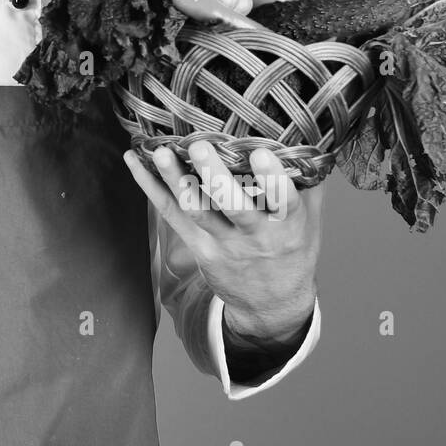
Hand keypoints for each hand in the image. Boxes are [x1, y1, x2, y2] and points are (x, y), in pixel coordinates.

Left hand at [123, 140, 322, 337]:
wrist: (271, 306)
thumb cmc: (292, 252)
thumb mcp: (311, 223)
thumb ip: (308, 185)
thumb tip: (305, 139)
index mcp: (288, 226)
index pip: (282, 202)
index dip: (271, 179)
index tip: (260, 153)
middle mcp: (254, 235)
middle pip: (232, 205)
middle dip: (214, 175)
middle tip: (198, 146)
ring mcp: (223, 243)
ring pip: (196, 210)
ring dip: (175, 180)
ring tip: (161, 152)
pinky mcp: (198, 247)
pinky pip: (171, 216)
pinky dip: (150, 188)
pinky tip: (134, 162)